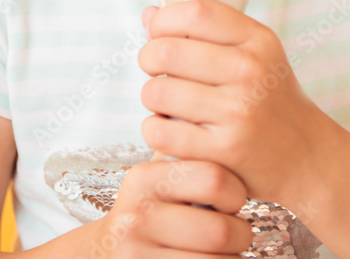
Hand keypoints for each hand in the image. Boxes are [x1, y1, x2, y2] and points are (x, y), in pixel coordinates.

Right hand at [99, 156, 253, 256]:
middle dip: (242, 233)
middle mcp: (137, 216)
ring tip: (232, 251)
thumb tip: (216, 106)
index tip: (234, 198)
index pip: (213, 178)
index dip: (235, 191)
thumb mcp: (157, 176)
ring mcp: (138, 254)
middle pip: (220, 229)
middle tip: (240, 232)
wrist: (107, 252)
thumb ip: (182, 148)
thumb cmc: (150, 209)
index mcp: (143, 179)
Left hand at [139, 0, 325, 206]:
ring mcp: (239, 112)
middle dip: (147, 57)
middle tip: (152, 67)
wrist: (304, 156)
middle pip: (168, 51)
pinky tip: (168, 127)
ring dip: (150, 96)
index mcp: (258, 40)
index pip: (196, 12)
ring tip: (164, 100)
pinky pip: (163, 132)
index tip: (157, 31)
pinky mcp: (225, 150)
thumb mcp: (253, 53)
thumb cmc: (268, 97)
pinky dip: (155, 129)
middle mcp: (251, 71)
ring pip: (158, 92)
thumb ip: (203, 30)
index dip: (164, 19)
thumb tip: (148, 14)